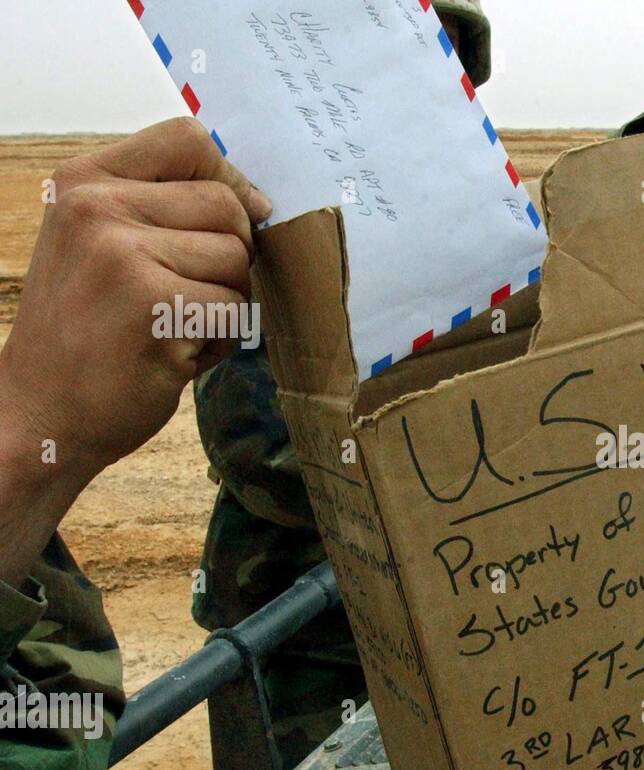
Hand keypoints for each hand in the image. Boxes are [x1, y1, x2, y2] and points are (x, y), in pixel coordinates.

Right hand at [0, 117, 270, 586]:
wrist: (41, 415)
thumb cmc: (87, 335)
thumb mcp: (103, 248)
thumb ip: (163, 212)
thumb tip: (260, 201)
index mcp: (84, 182)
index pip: (187, 140)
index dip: (230, 179)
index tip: (240, 217)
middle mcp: (97, 206)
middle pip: (228, 206)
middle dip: (232, 260)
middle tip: (192, 301)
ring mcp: (120, 252)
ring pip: (237, 260)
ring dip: (227, 305)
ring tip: (176, 330)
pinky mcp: (151, 303)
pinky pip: (235, 311)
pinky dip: (221, 344)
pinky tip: (176, 357)